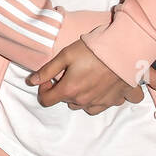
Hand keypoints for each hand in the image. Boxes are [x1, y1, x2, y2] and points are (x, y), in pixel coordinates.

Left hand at [27, 39, 155, 114]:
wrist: (124, 50)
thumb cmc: (93, 50)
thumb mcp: (65, 55)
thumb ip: (47, 70)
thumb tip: (31, 81)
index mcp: (69, 90)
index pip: (46, 100)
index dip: (44, 89)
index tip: (50, 79)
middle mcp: (84, 101)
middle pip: (66, 101)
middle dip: (64, 90)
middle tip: (71, 73)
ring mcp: (101, 102)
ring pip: (84, 106)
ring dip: (81, 97)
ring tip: (86, 80)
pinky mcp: (115, 100)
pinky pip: (103, 106)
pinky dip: (100, 99)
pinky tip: (102, 87)